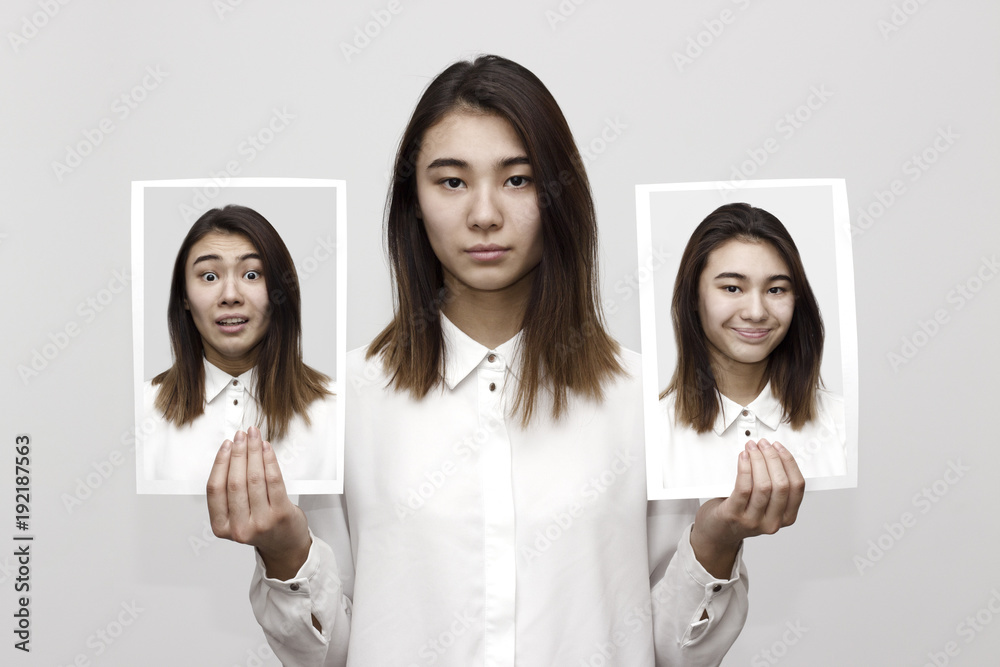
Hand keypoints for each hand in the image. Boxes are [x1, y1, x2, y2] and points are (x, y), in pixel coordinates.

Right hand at [206, 426, 311, 579]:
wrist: (285, 545)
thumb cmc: (260, 525)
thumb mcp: (236, 516)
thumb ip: (230, 493)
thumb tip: (231, 451)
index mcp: (222, 527)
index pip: (215, 489)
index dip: (220, 463)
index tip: (226, 445)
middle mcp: (240, 528)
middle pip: (235, 482)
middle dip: (237, 453)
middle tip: (241, 436)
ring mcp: (262, 522)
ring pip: (254, 479)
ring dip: (253, 452)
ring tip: (254, 437)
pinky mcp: (281, 514)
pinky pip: (274, 480)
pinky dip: (269, 460)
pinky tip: (266, 449)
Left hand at [690, 439, 804, 577]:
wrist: (717, 533)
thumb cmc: (741, 513)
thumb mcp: (765, 505)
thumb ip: (774, 486)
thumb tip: (774, 453)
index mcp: (786, 517)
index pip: (796, 486)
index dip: (789, 462)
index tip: (779, 447)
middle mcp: (772, 522)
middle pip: (781, 484)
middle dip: (773, 458)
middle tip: (763, 444)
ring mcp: (753, 521)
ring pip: (763, 485)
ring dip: (758, 460)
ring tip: (751, 448)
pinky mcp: (734, 515)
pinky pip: (744, 488)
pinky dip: (745, 468)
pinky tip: (743, 458)